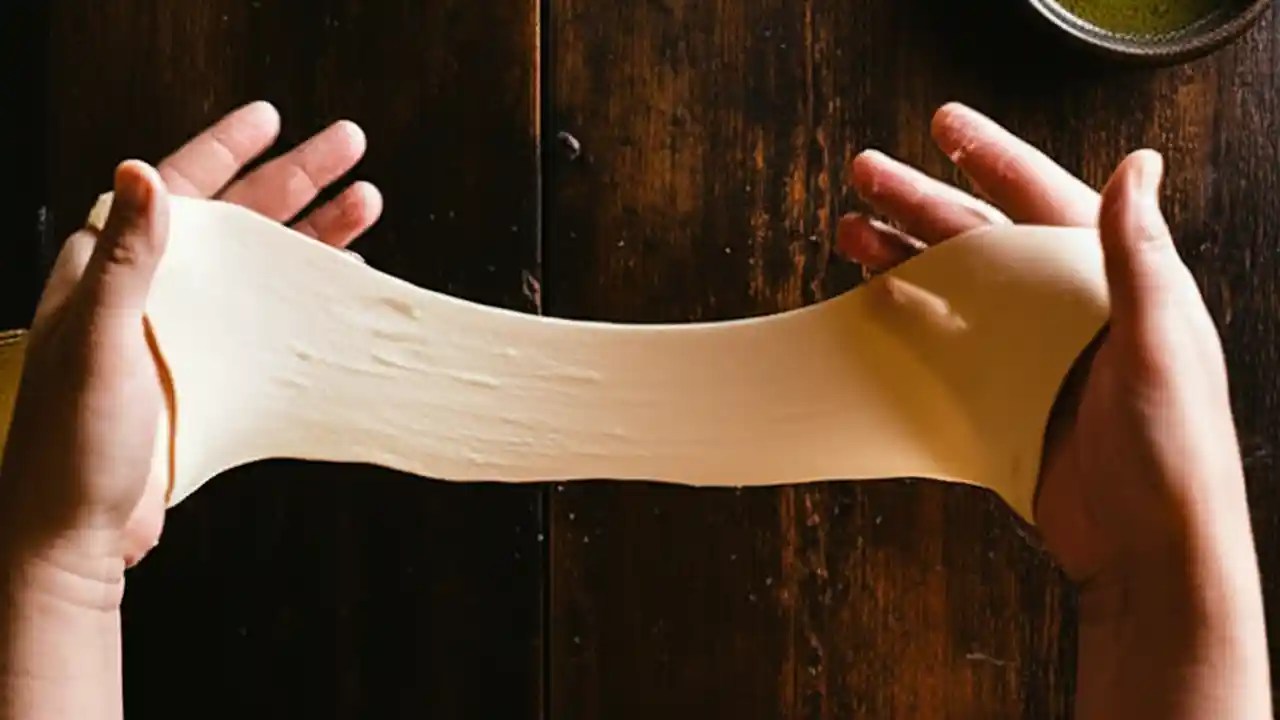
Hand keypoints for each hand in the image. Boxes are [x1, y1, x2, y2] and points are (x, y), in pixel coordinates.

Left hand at [0, 101, 382, 570]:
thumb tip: (143, 172)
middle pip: (233, 217)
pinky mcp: (208, 371)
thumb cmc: (73, 446)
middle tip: (348, 147)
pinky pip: (266, 316)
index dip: (223, 147)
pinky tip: (340, 281)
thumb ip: (126, 259)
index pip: (174, 186)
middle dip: (292, 178)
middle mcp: (150, 290)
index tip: (270, 119)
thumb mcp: (101, 343)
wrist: (76, 535)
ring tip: (365, 204)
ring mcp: (183, 331)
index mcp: (110, 270)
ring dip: (311, 233)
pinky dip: (304, 292)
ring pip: (258, 264)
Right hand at [838, 103, 1267, 717]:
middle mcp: (1065, 307)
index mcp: (1111, 282)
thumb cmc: (1172, 449)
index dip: (994, 157)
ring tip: (849, 231)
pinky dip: (907, 318)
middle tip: (865, 173)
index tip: (945, 126)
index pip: (1044, 200)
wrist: (1145, 548)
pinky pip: (943, 343)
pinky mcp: (1000, 395)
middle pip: (981, 237)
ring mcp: (1028, 352)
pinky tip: (873, 300)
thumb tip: (1138, 166)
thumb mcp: (1161, 343)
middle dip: (922, 200)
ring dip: (903, 254)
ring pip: (953, 285)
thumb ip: (1139, 256)